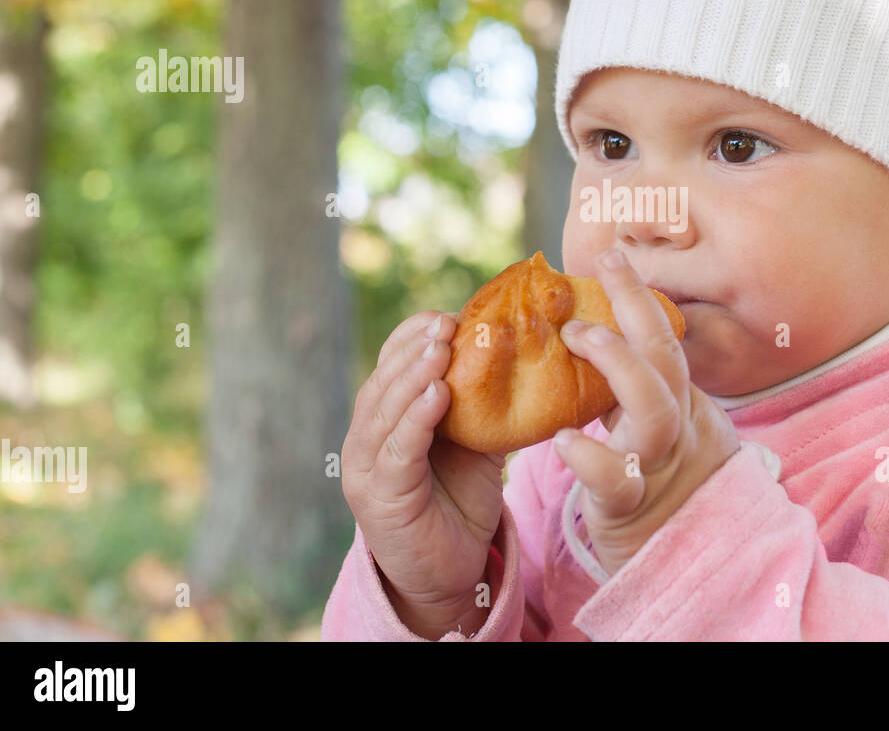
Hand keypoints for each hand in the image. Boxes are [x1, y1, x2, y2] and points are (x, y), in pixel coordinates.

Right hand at [340, 309, 504, 632]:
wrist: (449, 572)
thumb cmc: (459, 503)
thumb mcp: (477, 443)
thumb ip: (486, 405)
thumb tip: (523, 357)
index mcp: (386, 418)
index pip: (392, 364)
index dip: (415, 336)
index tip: (448, 315)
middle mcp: (366, 437)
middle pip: (384, 379)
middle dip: (415, 347)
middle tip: (448, 324)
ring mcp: (365, 466)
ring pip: (384, 410)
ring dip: (413, 375)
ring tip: (442, 348)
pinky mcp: (378, 495)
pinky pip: (396, 450)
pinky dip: (415, 419)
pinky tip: (436, 395)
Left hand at [553, 246, 741, 578]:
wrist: (692, 567)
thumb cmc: (662, 492)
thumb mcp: (658, 432)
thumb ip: (636, 391)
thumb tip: (598, 337)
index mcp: (681, 406)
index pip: (666, 342)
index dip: (641, 298)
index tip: (614, 255)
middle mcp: (678, 428)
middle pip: (668, 358)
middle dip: (638, 306)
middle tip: (606, 264)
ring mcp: (660, 466)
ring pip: (654, 408)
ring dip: (617, 363)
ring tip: (576, 335)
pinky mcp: (633, 508)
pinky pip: (617, 478)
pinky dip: (590, 455)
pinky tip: (560, 440)